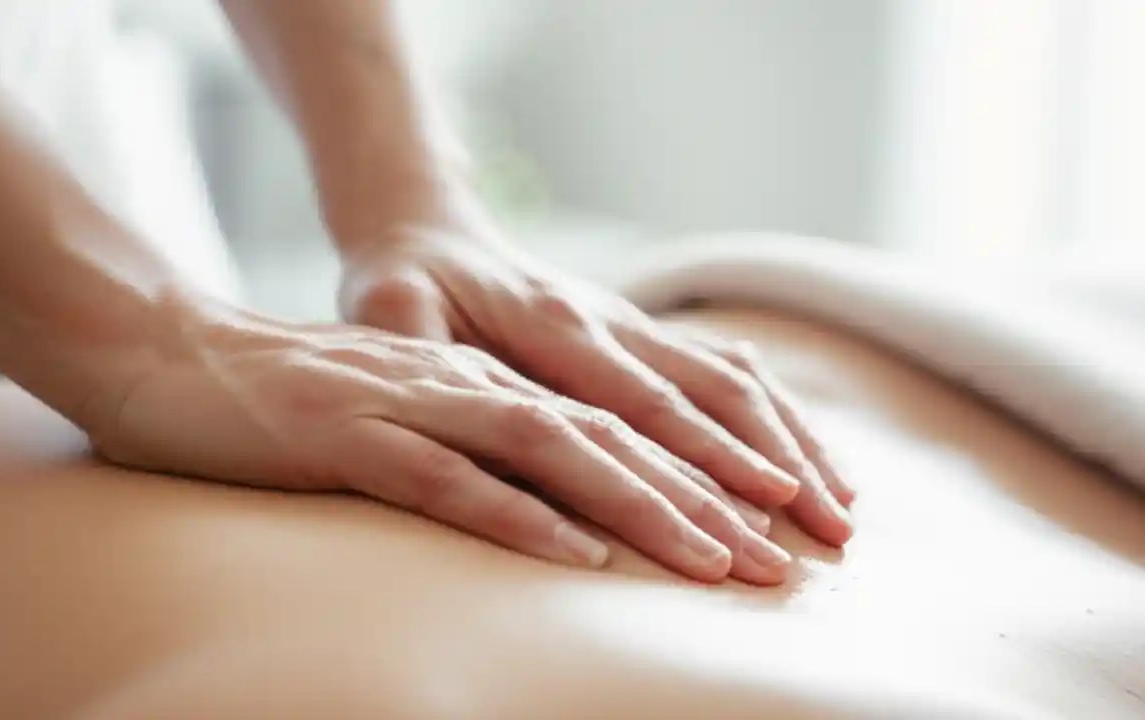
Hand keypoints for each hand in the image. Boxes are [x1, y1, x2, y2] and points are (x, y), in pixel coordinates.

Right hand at [81, 297, 790, 583]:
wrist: (168, 355)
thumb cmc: (277, 401)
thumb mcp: (386, 422)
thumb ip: (456, 451)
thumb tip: (530, 505)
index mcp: (476, 384)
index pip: (605, 431)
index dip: (689, 480)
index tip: (761, 533)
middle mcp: (459, 386)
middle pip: (603, 441)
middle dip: (699, 502)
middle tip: (777, 561)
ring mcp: (407, 406)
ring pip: (547, 452)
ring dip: (638, 506)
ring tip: (713, 559)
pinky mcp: (347, 436)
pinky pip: (445, 479)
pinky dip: (516, 516)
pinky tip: (575, 551)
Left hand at [339, 222, 855, 546]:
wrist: (430, 236)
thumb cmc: (405, 285)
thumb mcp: (391, 309)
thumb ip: (417, 346)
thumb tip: (438, 384)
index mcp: (556, 324)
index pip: (645, 405)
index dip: (707, 458)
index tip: (766, 506)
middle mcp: (610, 320)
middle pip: (711, 399)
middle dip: (775, 469)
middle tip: (828, 536)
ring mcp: (633, 324)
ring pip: (735, 382)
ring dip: (794, 445)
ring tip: (844, 510)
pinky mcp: (640, 334)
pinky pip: (725, 371)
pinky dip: (776, 417)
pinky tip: (810, 459)